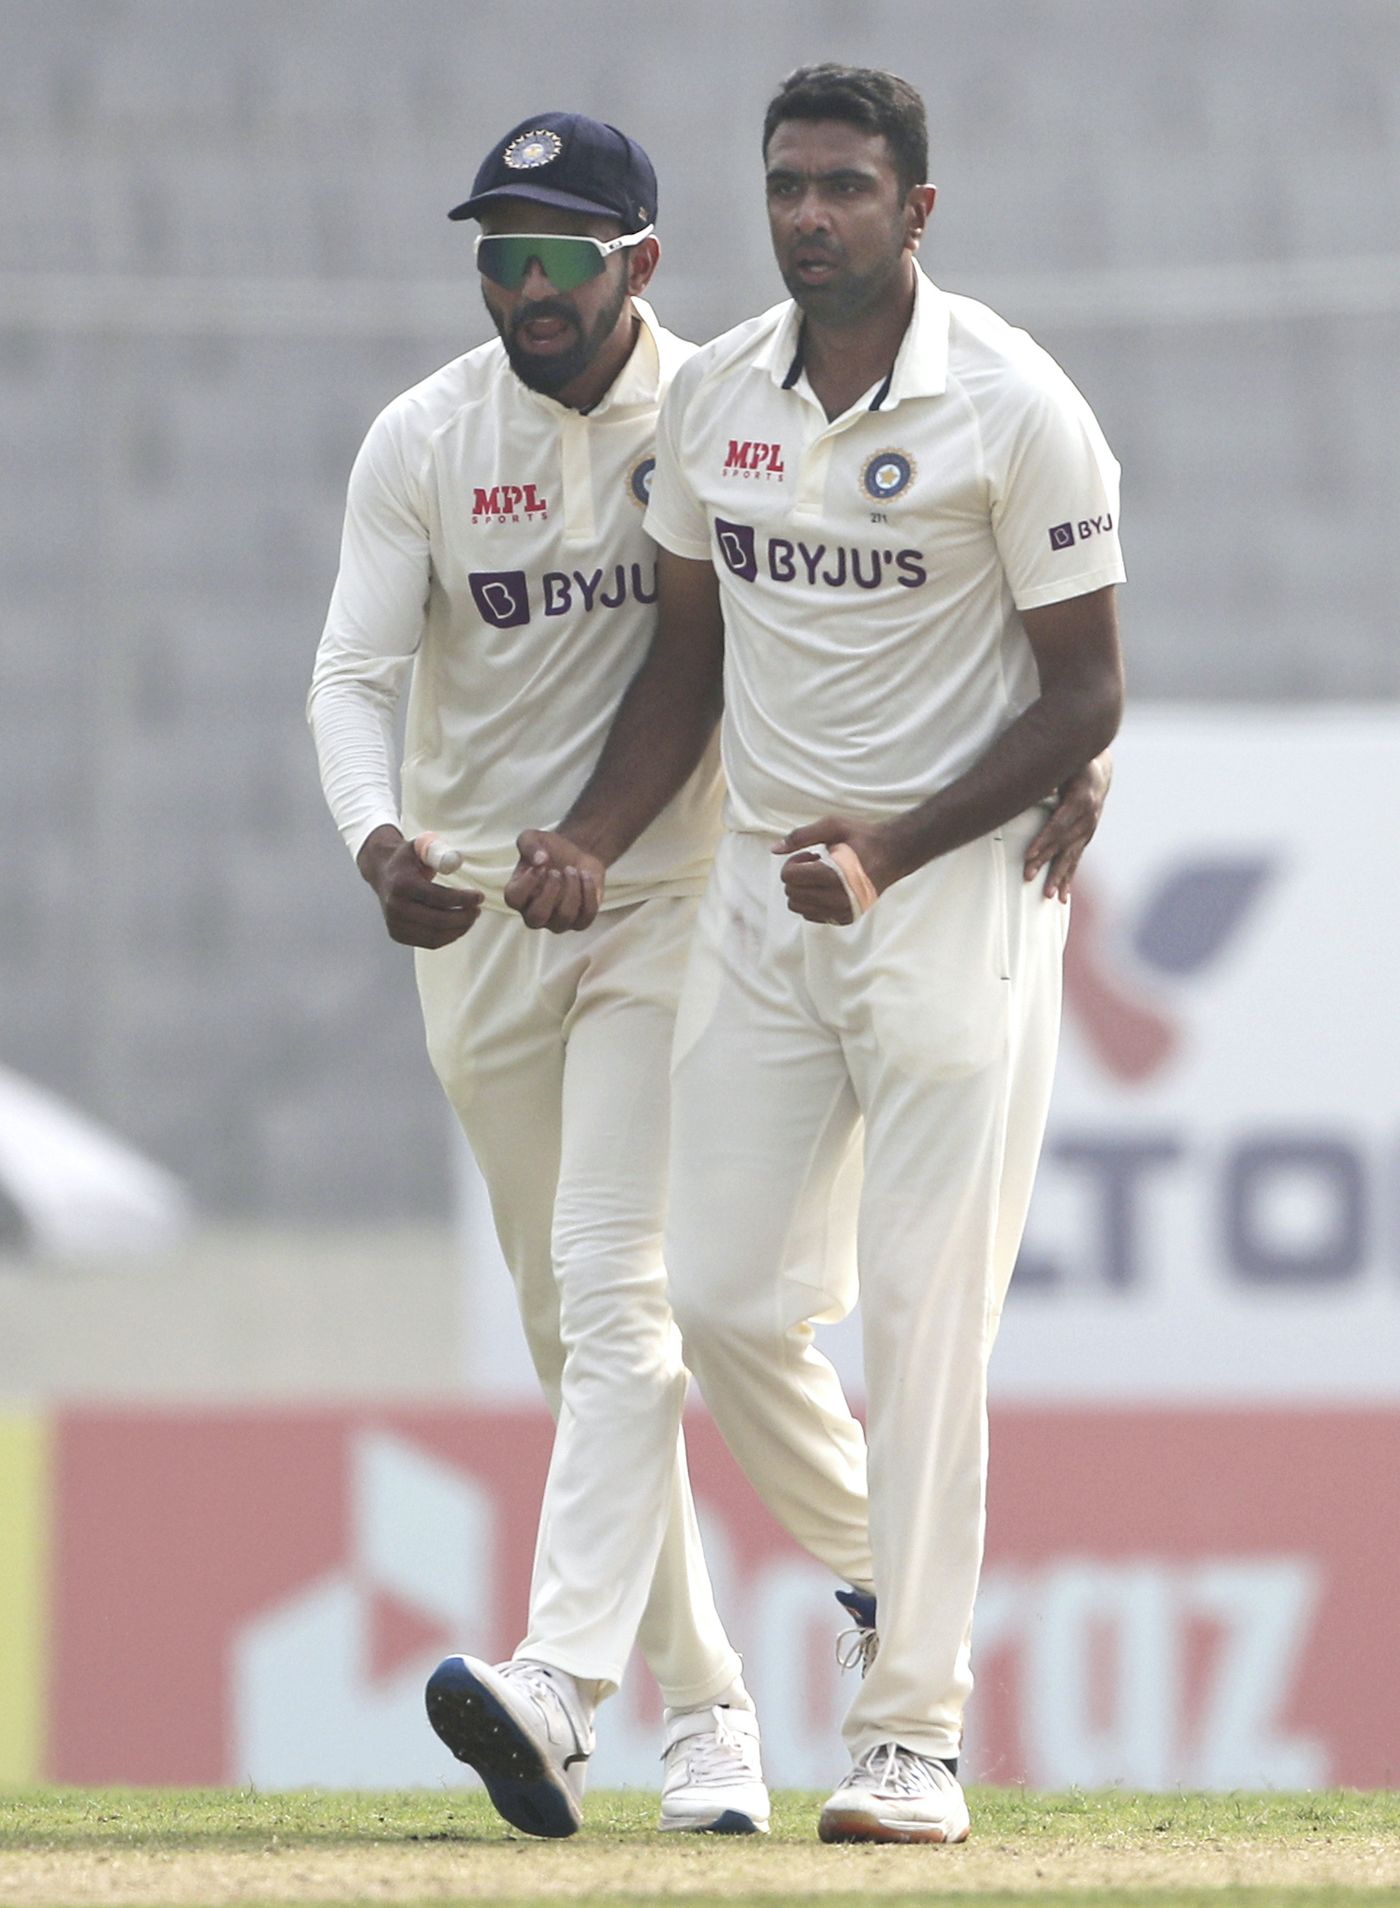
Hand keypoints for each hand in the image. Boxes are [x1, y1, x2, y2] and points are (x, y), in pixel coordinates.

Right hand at [357, 826, 482, 947]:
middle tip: (477, 909)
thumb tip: (456, 862)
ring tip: (471, 917)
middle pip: (438, 920)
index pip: (439, 897)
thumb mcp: (420, 846)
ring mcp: (395, 924)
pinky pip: (429, 942)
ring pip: (435, 935)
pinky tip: (458, 926)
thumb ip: (438, 851)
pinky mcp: (398, 935)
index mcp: (402, 884)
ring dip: (459, 929)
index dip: (463, 899)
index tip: (480, 896)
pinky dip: (448, 937)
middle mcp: (395, 907)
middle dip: (464, 917)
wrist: (383, 873)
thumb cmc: (407, 860)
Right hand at [506, 830, 605, 931]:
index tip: (540, 865)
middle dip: (550, 892)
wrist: (576, 854)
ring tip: (572, 869)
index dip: (528, 882)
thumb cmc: (549, 849)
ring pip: (564, 917)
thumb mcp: (533, 838)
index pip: (514, 898)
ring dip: (572, 890)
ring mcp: (556, 921)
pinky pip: (586, 917)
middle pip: (536, 917)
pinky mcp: (579, 922)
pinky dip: (589, 894)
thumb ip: (529, 845)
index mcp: (517, 895)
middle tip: (557, 871)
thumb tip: (540, 860)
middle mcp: (533, 914)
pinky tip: (586, 876)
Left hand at [773, 817, 900, 925]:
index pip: (789, 877)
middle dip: (796, 876)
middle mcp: (838, 898)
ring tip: (820, 876)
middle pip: (791, 893)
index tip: (811, 855)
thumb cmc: (862, 838)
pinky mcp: (845, 918)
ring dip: (802, 890)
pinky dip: (811, 901)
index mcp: (833, 875)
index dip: (794, 862)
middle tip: (815, 863)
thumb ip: (801, 836)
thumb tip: (774, 849)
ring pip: (798, 907)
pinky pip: (811, 916)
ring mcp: (842, 911)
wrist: (893, 854)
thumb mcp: (832, 826)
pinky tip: (826, 887)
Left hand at [1023, 750, 1112, 901]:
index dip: (1044, 839)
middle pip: (1064, 843)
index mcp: (1081, 798)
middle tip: (1028, 877)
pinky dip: (1069, 878)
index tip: (1029, 854)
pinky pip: (1076, 860)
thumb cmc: (1073, 765)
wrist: (1098, 771)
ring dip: (1059, 876)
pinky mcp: (1086, 838)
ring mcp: (1089, 829)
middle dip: (1045, 861)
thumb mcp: (1065, 764)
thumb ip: (1052, 775)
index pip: (1059, 823)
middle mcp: (1088, 817)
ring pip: (1072, 856)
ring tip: (1050, 895)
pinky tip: (1062, 896)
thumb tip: (1043, 786)